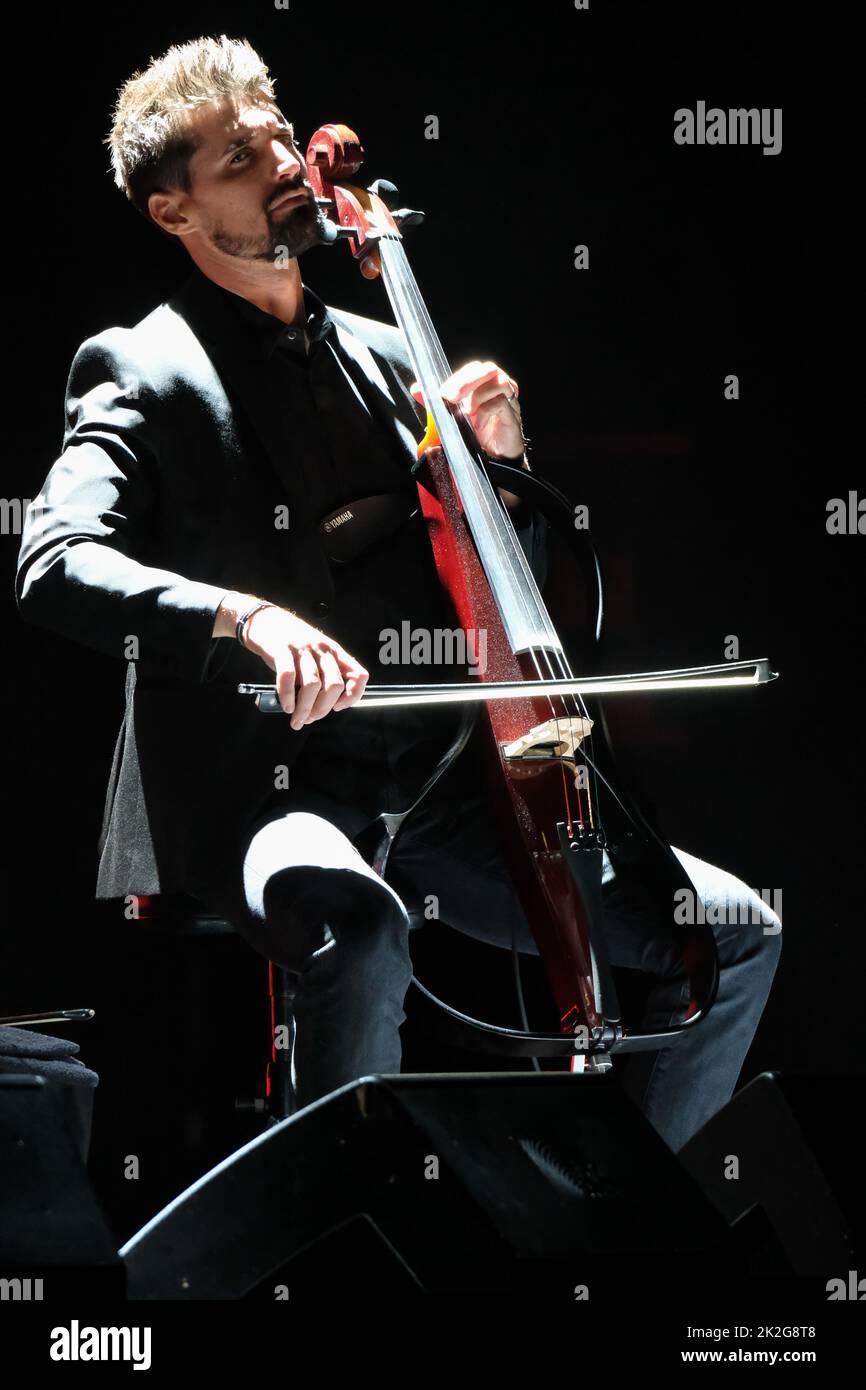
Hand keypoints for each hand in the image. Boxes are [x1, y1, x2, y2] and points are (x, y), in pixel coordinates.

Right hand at [243, 607, 368, 729]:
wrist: (265, 620)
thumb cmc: (290, 643)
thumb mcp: (314, 655)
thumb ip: (323, 675)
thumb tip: (323, 707)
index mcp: (335, 652)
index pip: (359, 674)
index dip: (353, 695)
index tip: (338, 707)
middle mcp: (322, 649)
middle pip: (334, 685)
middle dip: (323, 709)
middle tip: (310, 719)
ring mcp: (302, 648)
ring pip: (312, 685)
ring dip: (304, 708)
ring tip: (297, 718)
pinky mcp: (282, 649)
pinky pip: (288, 677)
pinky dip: (287, 696)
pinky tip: (287, 706)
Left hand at [409, 360, 523, 459]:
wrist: (495, 460)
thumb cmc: (477, 435)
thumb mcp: (453, 418)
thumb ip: (436, 404)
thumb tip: (416, 389)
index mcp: (483, 385)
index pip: (473, 369)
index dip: (457, 378)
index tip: (442, 393)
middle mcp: (498, 387)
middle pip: (487, 369)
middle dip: (466, 381)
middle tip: (450, 397)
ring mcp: (508, 400)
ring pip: (498, 381)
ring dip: (478, 396)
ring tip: (468, 414)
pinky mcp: (513, 415)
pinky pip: (501, 403)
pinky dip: (486, 413)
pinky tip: (478, 426)